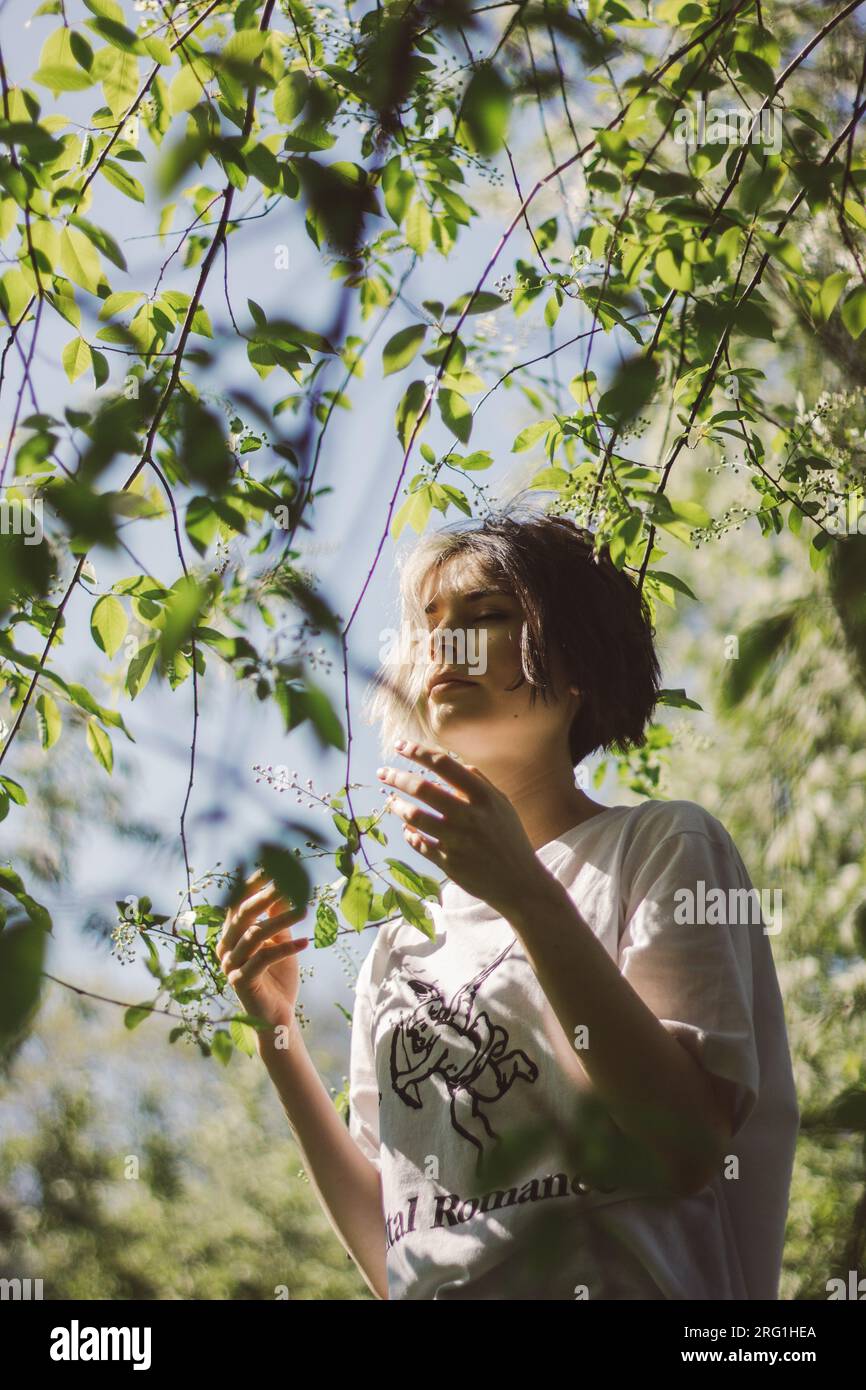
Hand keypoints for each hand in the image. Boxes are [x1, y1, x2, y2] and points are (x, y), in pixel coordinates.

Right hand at [216, 869, 309, 1038]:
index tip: (273, 867)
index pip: (238, 902)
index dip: (254, 884)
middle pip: (244, 914)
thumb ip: (277, 917)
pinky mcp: (240, 982)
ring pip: (255, 935)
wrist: (277, 1016)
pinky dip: (286, 948)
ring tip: (305, 909)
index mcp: (230, 934)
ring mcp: (230, 965)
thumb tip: (283, 886)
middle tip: (289, 881)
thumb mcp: (280, 941)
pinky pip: (263, 959)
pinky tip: (306, 941)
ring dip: (282, 920)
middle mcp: (225, 947)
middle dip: (267, 896)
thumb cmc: (277, 976)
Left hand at [376, 739, 542, 915]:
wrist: (519, 881)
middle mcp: (470, 816)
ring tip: (391, 801)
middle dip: (397, 776)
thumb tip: (454, 761)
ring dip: (397, 806)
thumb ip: (479, 782)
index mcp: (483, 796)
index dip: (418, 751)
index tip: (399, 745)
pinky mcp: (449, 863)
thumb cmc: (508, 837)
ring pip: (414, 817)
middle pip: (422, 788)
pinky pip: (418, 843)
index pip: (444, 765)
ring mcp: (458, 841)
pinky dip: (408, 834)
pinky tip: (407, 830)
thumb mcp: (501, 804)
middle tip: (383, 772)